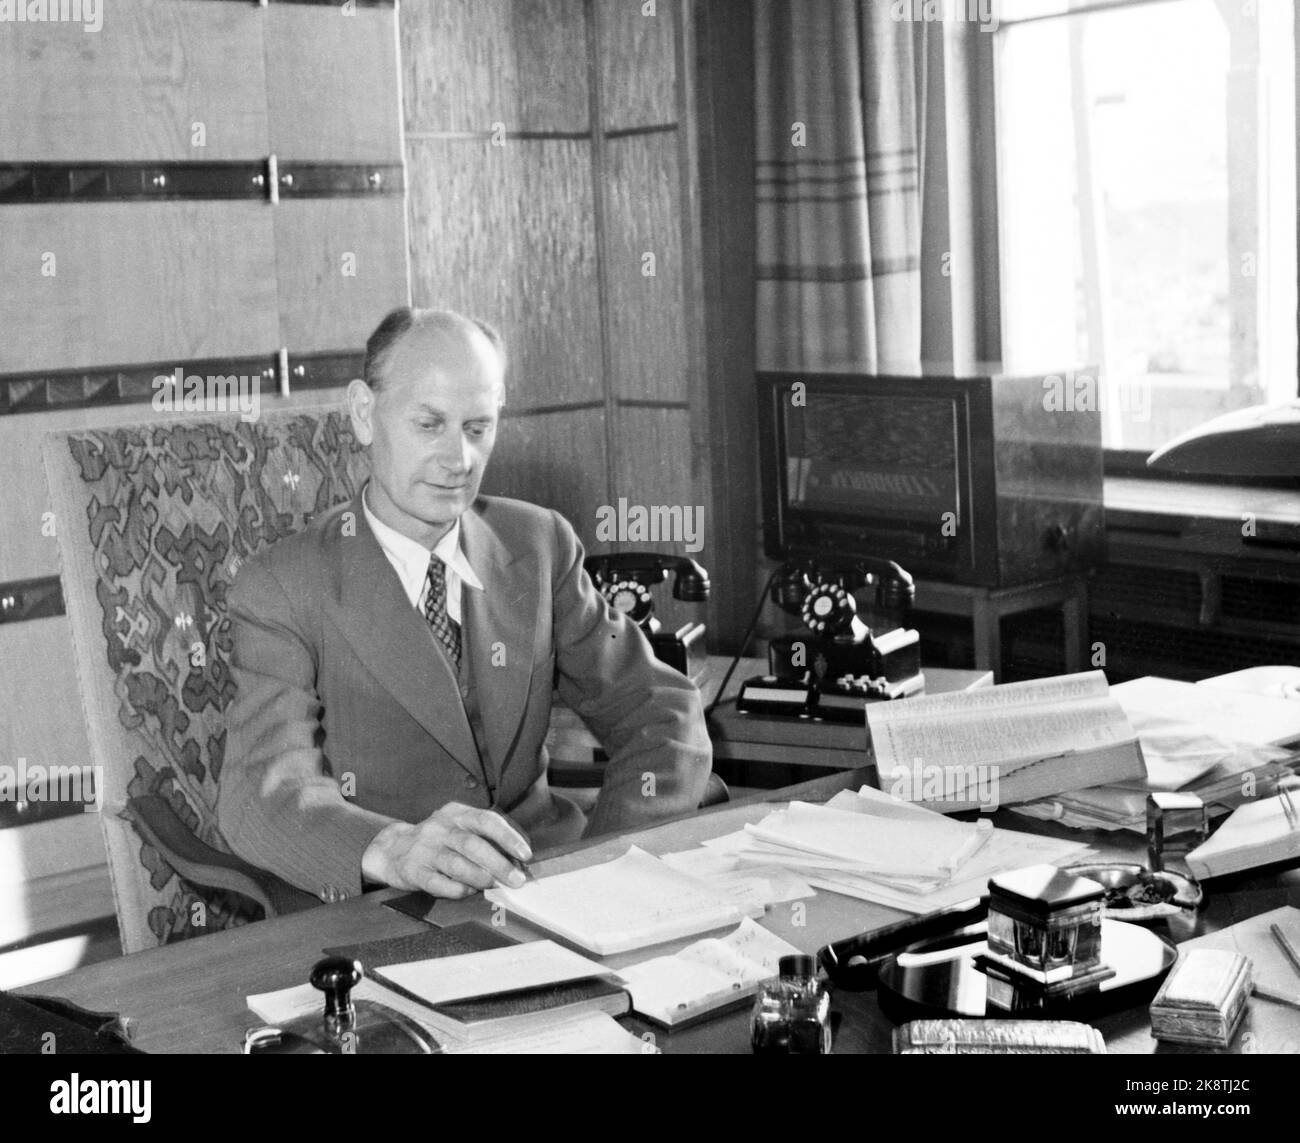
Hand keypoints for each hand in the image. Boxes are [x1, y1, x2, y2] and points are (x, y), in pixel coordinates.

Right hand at [361, 802, 532, 897]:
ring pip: (456, 864)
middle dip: (499, 864)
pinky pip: (438, 883)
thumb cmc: (437, 840)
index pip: (486, 820)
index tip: (525, 854)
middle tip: (516, 880)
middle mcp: (440, 829)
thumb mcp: (457, 827)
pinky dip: (457, 889)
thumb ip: (483, 838)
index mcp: (456, 814)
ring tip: (494, 886)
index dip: (508, 837)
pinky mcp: (413, 871)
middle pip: (473, 844)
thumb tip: (517, 860)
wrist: (392, 848)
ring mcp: (425, 849)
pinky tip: (468, 891)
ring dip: (480, 877)